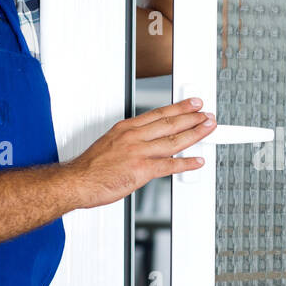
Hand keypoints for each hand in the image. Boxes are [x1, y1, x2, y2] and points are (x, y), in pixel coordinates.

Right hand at [70, 99, 214, 207]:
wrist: (77, 181)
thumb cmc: (90, 167)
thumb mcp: (110, 143)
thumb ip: (130, 141)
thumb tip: (146, 142)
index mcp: (126, 129)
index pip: (158, 113)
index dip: (179, 108)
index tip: (192, 104)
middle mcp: (134, 137)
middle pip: (170, 123)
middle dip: (192, 117)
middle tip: (207, 114)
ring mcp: (139, 153)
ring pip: (173, 141)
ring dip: (195, 134)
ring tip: (208, 129)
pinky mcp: (141, 170)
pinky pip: (169, 165)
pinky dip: (186, 163)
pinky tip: (197, 161)